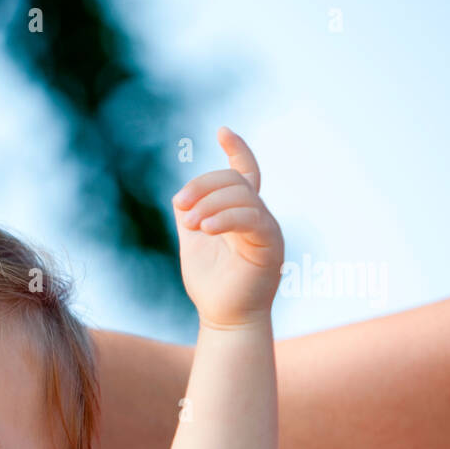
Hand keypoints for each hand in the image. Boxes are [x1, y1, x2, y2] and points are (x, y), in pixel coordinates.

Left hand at [171, 127, 283, 327]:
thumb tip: (180, 196)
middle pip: (235, 181)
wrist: (223, 317)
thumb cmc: (211, 283)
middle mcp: (257, 216)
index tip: (223, 131)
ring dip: (210, 204)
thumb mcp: (193, 241)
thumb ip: (190, 215)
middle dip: (203, 187)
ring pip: (242, 196)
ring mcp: (266, 229)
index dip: (237, 150)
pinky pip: (252, 219)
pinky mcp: (269, 245)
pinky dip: (226, 218)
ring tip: (190, 224)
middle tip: (180, 207)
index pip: (244, 173)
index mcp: (240, 213)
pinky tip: (204, 228)